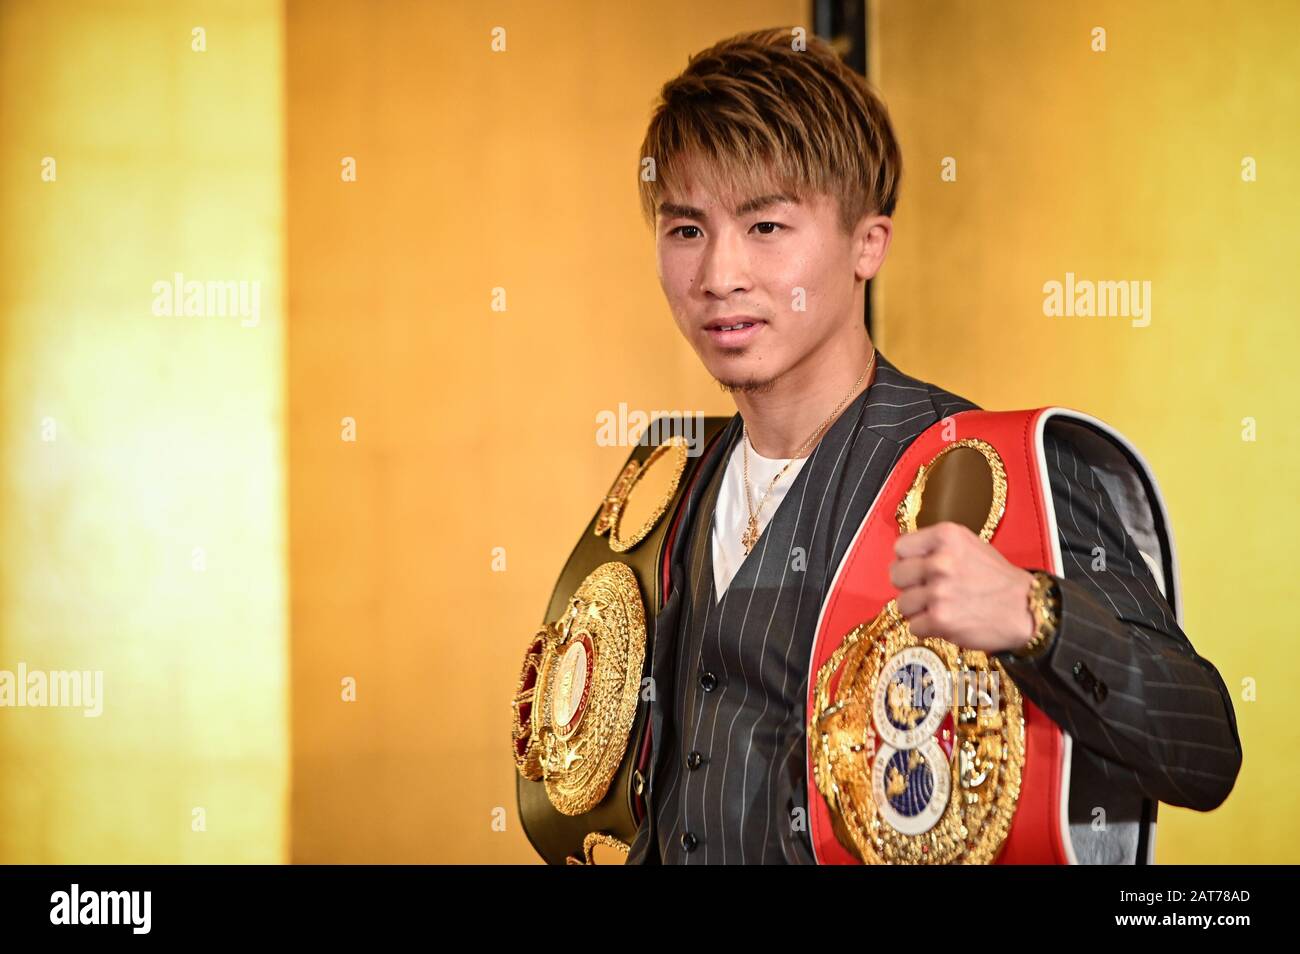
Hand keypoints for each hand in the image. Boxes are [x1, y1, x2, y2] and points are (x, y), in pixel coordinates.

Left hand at [889, 521, 1035, 654]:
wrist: (1026, 609)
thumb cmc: (997, 578)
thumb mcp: (968, 545)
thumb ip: (936, 547)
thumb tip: (904, 557)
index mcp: (947, 536)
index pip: (900, 547)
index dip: (907, 560)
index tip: (917, 568)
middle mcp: (941, 562)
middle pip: (895, 575)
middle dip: (909, 585)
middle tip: (927, 590)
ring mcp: (939, 592)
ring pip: (902, 603)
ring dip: (918, 609)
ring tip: (940, 607)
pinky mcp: (941, 619)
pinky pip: (913, 626)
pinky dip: (926, 628)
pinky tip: (945, 621)